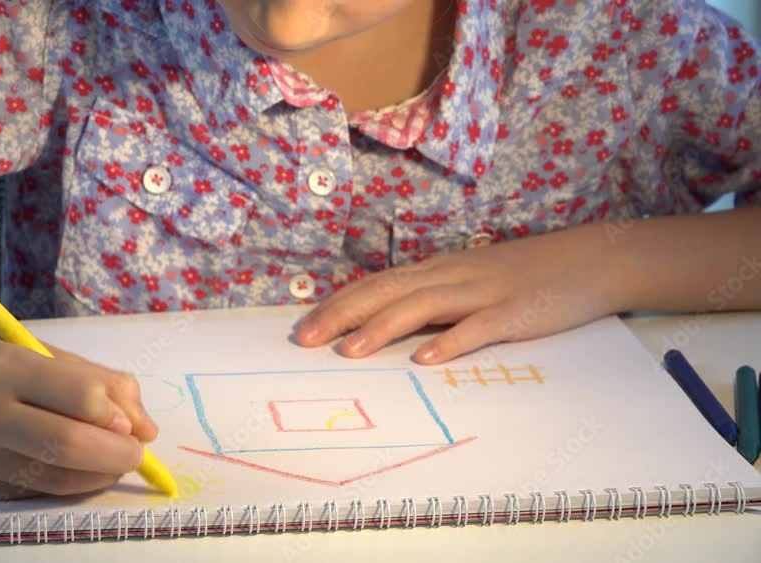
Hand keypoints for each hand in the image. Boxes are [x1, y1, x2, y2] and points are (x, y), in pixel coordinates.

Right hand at [0, 322, 157, 499]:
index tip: (133, 423)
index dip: (117, 416)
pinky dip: (70, 481)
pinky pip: (39, 490)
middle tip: (137, 453)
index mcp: (4, 367)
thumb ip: (99, 383)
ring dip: (100, 474)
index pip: (79, 397)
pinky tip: (75, 465)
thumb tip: (146, 430)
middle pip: (68, 446)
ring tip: (111, 458)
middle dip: (118, 455)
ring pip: (58, 478)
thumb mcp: (44, 351)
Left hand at [294, 224, 627, 362]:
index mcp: (439, 270)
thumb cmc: (525, 273)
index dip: (339, 304)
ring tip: (349, 351)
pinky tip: (426, 359)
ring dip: (383, 328)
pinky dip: (450, 342)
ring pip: (423, 306)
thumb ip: (435, 298)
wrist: (590, 259)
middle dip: (343, 315)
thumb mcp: (471, 279)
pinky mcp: (515, 313)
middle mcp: (452, 276)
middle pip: (388, 292)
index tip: (304, 327)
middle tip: (305, 340)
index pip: (378, 284)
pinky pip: (478, 328)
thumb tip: (390, 322)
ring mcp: (483, 293)